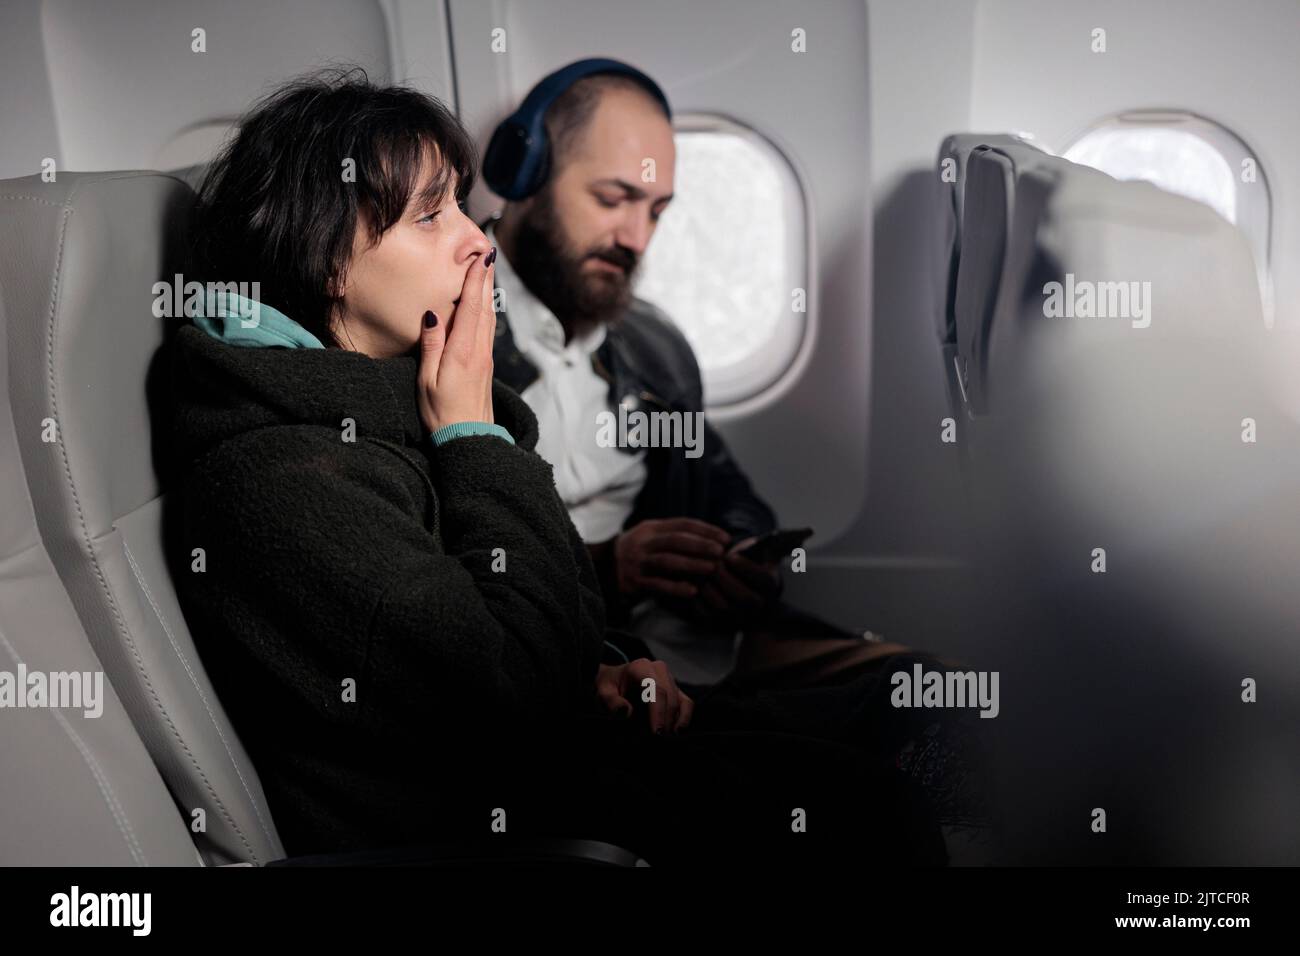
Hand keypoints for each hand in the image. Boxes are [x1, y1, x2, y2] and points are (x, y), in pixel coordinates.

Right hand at [416, 247, 496, 434]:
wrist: (469, 438)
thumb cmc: (442, 413)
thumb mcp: (427, 380)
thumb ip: (431, 345)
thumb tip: (432, 314)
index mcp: (463, 351)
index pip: (471, 307)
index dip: (476, 280)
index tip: (481, 257)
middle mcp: (479, 350)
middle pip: (485, 306)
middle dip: (486, 277)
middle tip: (488, 252)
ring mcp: (485, 357)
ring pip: (489, 316)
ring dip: (488, 290)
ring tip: (488, 269)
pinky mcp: (486, 364)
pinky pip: (488, 329)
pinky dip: (487, 309)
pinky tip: (484, 304)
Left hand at [594, 659, 692, 734]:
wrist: (614, 681)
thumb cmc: (609, 687)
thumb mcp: (603, 693)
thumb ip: (612, 702)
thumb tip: (626, 712)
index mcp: (641, 668)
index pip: (656, 689)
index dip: (658, 712)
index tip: (656, 733)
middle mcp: (659, 669)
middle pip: (670, 697)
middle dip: (666, 721)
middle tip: (658, 741)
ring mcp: (670, 678)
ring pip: (680, 702)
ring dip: (674, 722)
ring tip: (665, 739)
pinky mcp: (676, 689)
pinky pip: (687, 704)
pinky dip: (684, 719)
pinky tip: (676, 732)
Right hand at [613, 518, 731, 600]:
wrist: (603, 569)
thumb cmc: (639, 553)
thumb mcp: (652, 537)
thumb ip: (676, 536)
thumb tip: (713, 538)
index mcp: (650, 528)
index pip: (681, 524)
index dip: (705, 530)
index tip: (725, 538)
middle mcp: (642, 542)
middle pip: (675, 540)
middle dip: (700, 545)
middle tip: (721, 552)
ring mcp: (637, 562)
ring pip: (667, 561)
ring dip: (691, 564)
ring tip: (711, 568)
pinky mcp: (633, 582)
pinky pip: (657, 584)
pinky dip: (676, 587)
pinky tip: (693, 590)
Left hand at [688, 538, 781, 623]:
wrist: (741, 586)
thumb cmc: (749, 562)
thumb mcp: (762, 551)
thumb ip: (767, 544)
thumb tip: (775, 534)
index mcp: (770, 587)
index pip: (762, 580)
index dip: (746, 568)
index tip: (731, 556)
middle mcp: (757, 606)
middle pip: (744, 597)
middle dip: (726, 578)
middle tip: (713, 563)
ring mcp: (738, 616)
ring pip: (723, 605)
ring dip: (710, 586)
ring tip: (701, 571)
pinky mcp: (718, 621)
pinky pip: (705, 612)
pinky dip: (697, 597)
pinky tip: (694, 581)